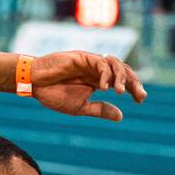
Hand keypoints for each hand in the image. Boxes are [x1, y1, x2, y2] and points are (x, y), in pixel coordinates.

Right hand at [29, 51, 146, 121]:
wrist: (34, 84)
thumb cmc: (53, 94)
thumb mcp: (80, 107)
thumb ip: (99, 109)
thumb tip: (121, 116)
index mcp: (99, 80)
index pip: (122, 82)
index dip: (134, 89)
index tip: (140, 101)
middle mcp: (98, 70)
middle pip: (124, 71)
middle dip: (134, 83)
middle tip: (140, 96)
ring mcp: (92, 62)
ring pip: (116, 64)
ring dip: (122, 76)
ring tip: (122, 92)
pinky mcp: (84, 57)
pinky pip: (101, 63)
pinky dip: (106, 74)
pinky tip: (105, 87)